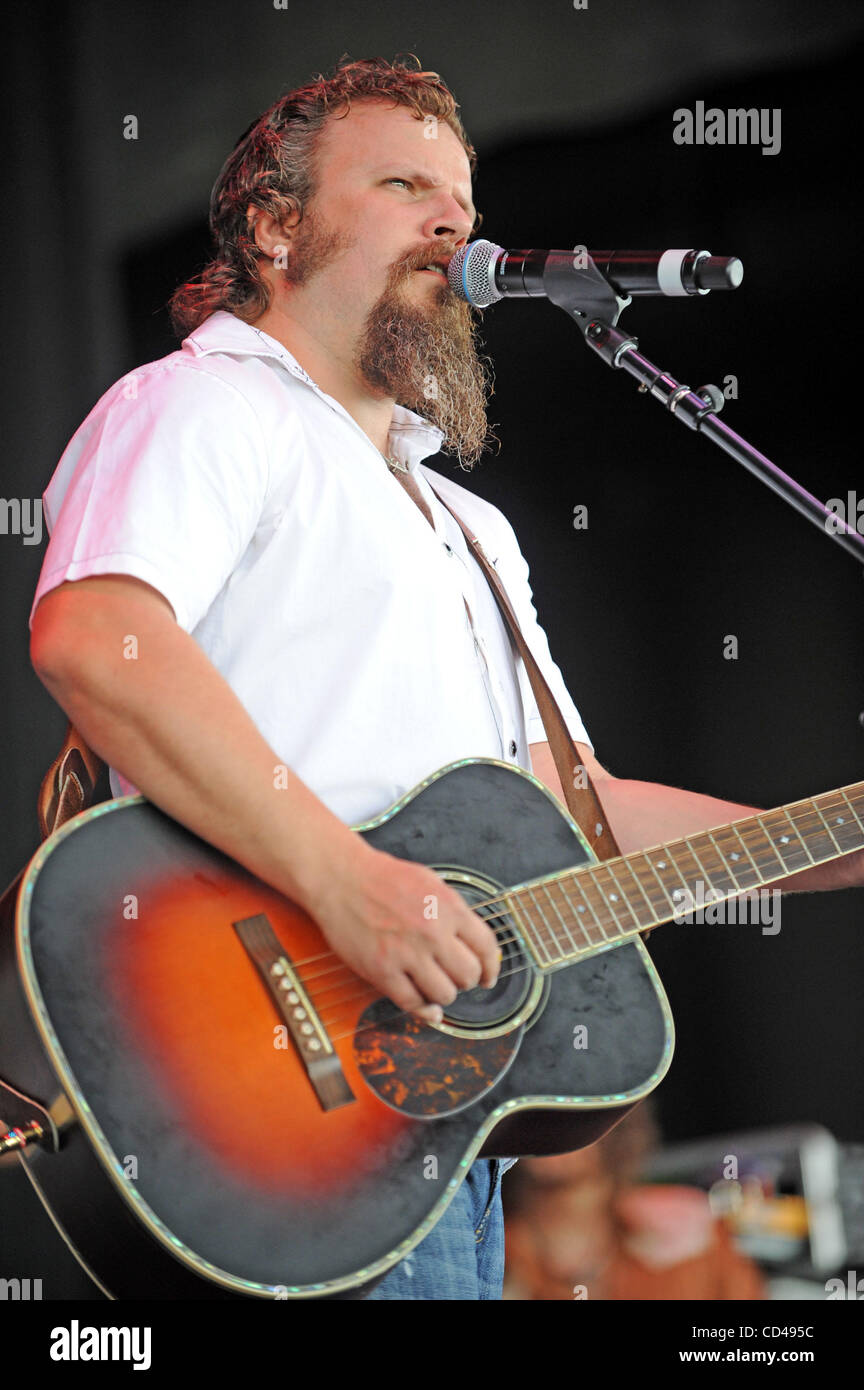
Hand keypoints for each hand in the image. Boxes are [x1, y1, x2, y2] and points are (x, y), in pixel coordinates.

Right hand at [309, 840, 500, 1021]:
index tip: (488, 977)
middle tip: (456, 978)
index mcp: (448, 908)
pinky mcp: (381, 970)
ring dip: (443, 995)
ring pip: (444, 994)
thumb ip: (455, 912)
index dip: (491, 968)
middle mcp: (432, 932)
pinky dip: (422, 1009)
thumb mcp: (431, 883)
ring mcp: (406, 953)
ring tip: (435, 985)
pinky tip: (424, 1005)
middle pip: (468, 975)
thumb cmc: (384, 878)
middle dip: (466, 981)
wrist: (342, 878)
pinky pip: (411, 1002)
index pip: (486, 948)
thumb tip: (476, 943)